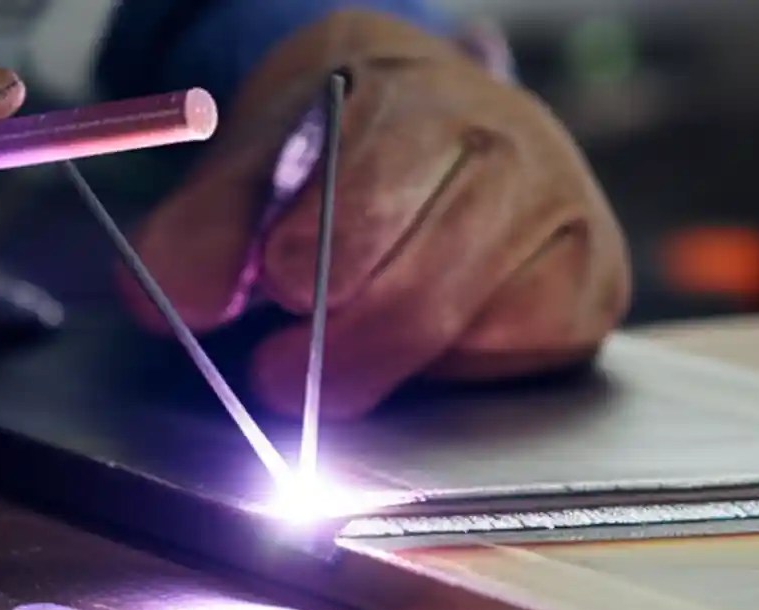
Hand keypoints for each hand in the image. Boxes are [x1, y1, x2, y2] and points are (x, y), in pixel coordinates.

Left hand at [118, 10, 630, 418]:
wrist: (449, 119)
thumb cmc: (348, 143)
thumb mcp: (258, 157)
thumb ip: (202, 229)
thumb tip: (167, 303)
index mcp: (409, 90)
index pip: (355, 211)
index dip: (296, 272)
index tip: (264, 293)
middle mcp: (508, 141)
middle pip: (408, 295)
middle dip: (324, 351)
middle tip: (277, 369)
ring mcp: (563, 212)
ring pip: (453, 334)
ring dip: (374, 367)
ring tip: (335, 350)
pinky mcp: (592, 284)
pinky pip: (508, 357)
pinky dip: (446, 369)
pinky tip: (424, 334)